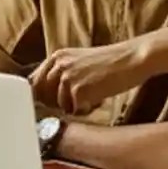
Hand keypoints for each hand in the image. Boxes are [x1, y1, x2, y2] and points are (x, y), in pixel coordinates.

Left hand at [29, 40, 149, 114]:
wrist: (133, 59)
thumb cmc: (111, 63)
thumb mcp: (80, 62)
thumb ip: (62, 74)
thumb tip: (45, 97)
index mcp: (57, 57)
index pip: (34, 82)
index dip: (40, 96)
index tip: (47, 105)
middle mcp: (58, 65)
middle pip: (43, 97)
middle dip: (56, 104)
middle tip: (76, 102)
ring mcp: (67, 77)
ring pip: (60, 106)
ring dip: (75, 108)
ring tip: (93, 96)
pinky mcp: (78, 90)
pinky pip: (75, 111)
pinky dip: (87, 111)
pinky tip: (99, 100)